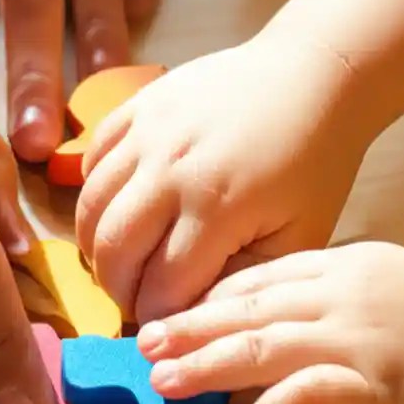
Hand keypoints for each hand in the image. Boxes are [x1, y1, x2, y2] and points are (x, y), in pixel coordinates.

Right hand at [75, 35, 372, 323]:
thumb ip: (245, 280)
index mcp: (217, 208)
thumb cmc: (314, 163)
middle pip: (113, 252)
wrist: (313, 77)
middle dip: (118, 291)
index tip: (165, 327)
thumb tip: (194, 313)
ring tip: (122, 263)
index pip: (161, 287)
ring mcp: (147, 133)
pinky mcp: (136, 107)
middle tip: (137, 301)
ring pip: (90, 209)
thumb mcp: (299, 236)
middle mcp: (170, 169)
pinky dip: (96, 197)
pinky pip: (91, 162)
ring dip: (97, 249)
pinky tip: (120, 212)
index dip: (158, 319)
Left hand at [137, 243, 403, 403]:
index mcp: (347, 263)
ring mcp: (359, 337)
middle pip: (247, 304)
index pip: (260, 274)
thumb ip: (334, 302)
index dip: (208, 296)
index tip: (171, 313)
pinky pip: (307, 397)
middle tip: (143, 342)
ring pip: (262, 344)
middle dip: (189, 325)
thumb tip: (276, 327)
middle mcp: (345, 291)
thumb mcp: (392, 291)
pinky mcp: (377, 386)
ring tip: (164, 381)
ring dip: (205, 365)